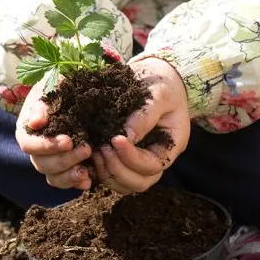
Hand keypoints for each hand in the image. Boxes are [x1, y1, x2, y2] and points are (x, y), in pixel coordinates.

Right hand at [15, 77, 92, 190]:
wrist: (79, 90)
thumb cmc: (62, 85)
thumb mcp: (53, 85)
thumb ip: (44, 103)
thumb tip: (35, 122)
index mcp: (28, 129)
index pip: (28, 144)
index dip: (46, 146)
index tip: (67, 141)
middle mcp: (37, 148)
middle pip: (42, 164)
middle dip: (64, 160)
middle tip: (87, 149)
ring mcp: (51, 160)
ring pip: (53, 177)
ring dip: (69, 176)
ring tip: (86, 170)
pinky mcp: (67, 167)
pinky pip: (66, 182)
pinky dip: (76, 183)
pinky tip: (89, 180)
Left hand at [92, 57, 189, 193]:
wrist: (155, 75)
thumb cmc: (162, 83)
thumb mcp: (159, 93)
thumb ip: (145, 115)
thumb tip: (126, 136)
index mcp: (171, 145)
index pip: (153, 165)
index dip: (132, 157)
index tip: (114, 139)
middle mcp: (156, 158)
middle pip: (140, 183)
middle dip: (117, 170)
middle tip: (101, 149)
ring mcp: (140, 160)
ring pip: (125, 184)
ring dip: (107, 173)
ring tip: (94, 151)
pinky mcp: (124, 156)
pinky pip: (112, 175)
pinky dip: (99, 170)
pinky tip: (89, 153)